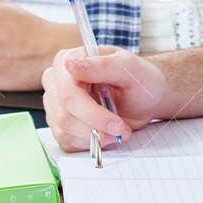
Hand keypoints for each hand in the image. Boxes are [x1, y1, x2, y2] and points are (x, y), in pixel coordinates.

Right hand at [43, 45, 169, 149]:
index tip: (117, 124)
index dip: (91, 112)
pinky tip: (106, 134)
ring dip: (95, 136)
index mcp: (68, 60)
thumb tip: (70, 64)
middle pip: (64, 114)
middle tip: (122, 131)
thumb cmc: (139, 78)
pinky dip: (89, 142)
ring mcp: (56, 104)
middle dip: (97, 126)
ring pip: (64, 130)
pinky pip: (66, 142)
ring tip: (118, 131)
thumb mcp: (128, 68)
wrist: (146, 98)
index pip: (67, 92)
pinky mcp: (61, 124)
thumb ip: (101, 66)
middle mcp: (57, 82)